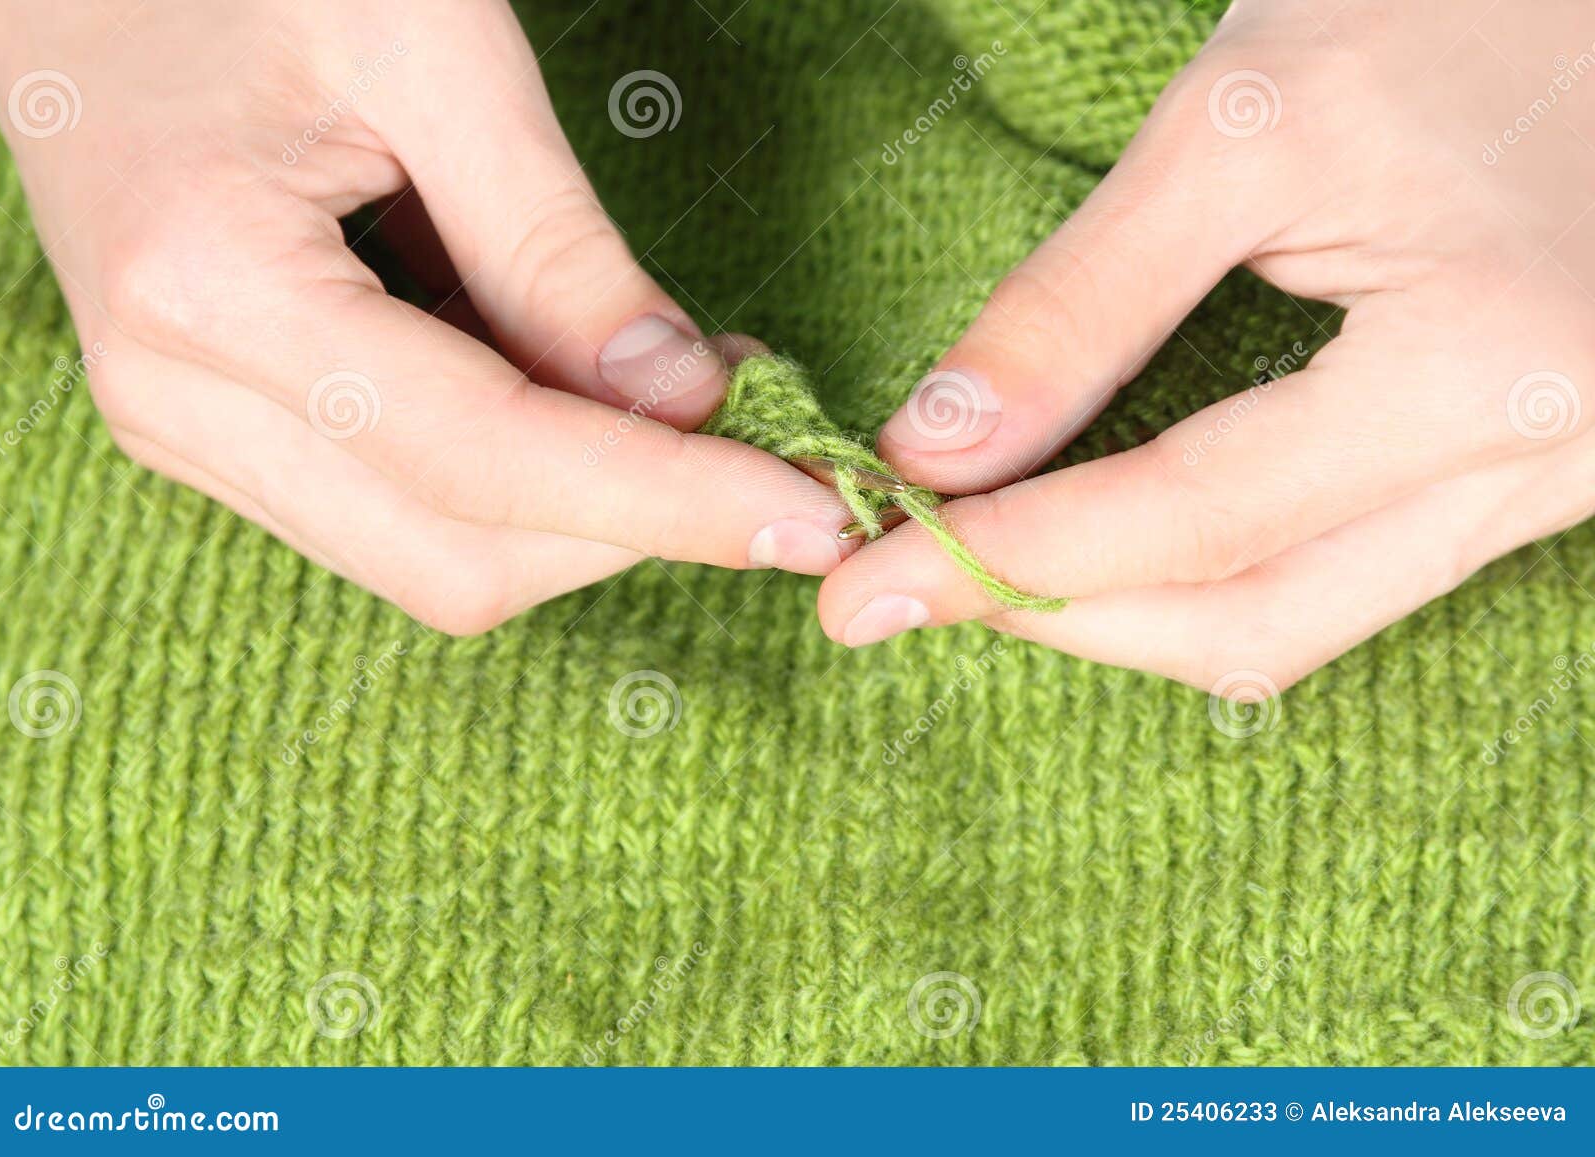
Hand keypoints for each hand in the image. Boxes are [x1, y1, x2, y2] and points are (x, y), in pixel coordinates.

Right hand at [0, 0, 852, 633]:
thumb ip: (556, 247)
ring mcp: (188, 427)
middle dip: (632, 522)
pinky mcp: (221, 428)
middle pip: (461, 557)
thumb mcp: (430, 50)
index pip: (488, 459)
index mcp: (213, 287)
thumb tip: (684, 399)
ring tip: (678, 395)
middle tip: (756, 429)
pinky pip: (403, 509)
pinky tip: (582, 391)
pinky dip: (524, 481)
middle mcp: (179, 397)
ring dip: (586, 509)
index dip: (667, 500)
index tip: (809, 514)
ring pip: (436, 556)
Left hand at [820, 0, 1594, 694]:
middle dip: (1056, 614)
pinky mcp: (1535, 473)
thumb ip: (1082, 302)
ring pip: (1298, 619)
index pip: (1190, 519)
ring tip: (986, 561)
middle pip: (1246, 620)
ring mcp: (1556, 484)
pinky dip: (1209, 575)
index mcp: (1483, 372)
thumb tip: (937, 448)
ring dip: (1125, 612)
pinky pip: (1349, 577)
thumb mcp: (1240, 128)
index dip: (1006, 561)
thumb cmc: (1454, 2)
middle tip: (905, 584)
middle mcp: (1543, 466)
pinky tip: (1109, 534)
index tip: (865, 584)